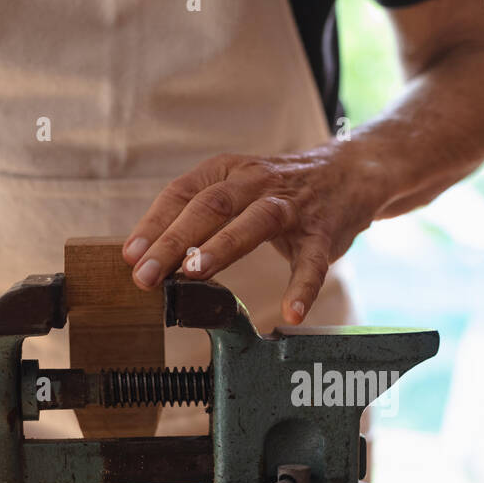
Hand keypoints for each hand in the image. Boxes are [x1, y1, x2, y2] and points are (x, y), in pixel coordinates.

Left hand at [122, 145, 388, 323]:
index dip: (154, 224)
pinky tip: (290, 312)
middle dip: (174, 241)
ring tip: (194, 274)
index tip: (130, 256)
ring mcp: (293, 206)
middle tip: (147, 275)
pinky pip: (312, 262)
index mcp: (229, 170)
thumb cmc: (282, 190)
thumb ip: (198, 217)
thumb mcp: (237, 188)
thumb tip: (146, 255)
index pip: (183, 193)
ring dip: (222, 246)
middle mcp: (258, 181)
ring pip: (255, 222)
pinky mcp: (323, 231)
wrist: (352, 172)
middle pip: (211, 206)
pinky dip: (302, 288)